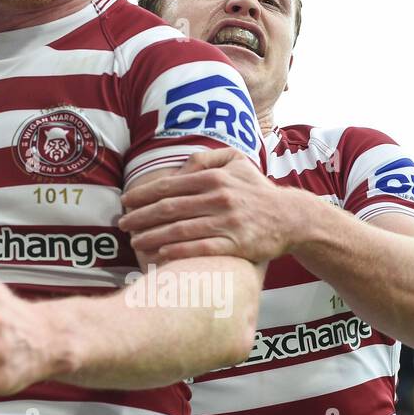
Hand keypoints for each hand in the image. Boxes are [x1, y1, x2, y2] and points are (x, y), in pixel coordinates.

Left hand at [119, 148, 302, 262]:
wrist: (291, 217)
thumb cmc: (256, 190)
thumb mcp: (235, 162)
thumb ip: (204, 160)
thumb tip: (176, 170)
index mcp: (214, 178)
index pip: (168, 186)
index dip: (142, 195)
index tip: (125, 202)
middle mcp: (219, 198)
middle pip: (169, 208)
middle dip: (140, 217)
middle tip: (121, 224)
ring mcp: (228, 222)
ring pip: (181, 230)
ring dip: (152, 236)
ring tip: (135, 242)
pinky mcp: (237, 245)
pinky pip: (202, 249)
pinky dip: (179, 251)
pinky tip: (161, 254)